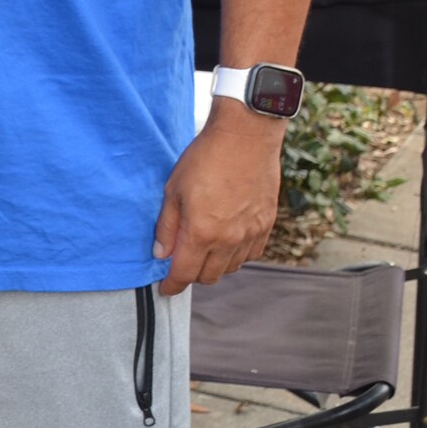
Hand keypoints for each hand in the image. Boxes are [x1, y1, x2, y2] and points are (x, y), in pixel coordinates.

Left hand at [152, 102, 281, 294]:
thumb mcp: (173, 190)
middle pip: (208, 276)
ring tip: (202, 251)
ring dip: (214, 266)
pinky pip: (250, 255)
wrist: (245, 138)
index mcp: (202, 232)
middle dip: (191, 276)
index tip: (165, 289)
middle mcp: (229, 240)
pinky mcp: (266, 225)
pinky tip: (226, 243)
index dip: (172, 285)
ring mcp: (251, 234)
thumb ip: (166, 227)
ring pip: (231, 268)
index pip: (185, 274)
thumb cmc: (204, 159)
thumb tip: (160, 254)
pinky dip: (236, 256)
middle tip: (180, 264)